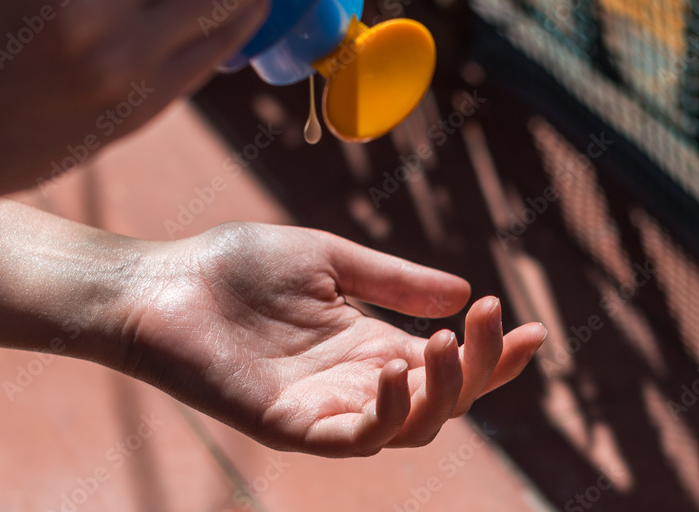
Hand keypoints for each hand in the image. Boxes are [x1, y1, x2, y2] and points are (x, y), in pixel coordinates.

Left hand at [114, 223, 547, 456]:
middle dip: (477, 369)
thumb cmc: (238, 267)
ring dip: (438, 391)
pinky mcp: (290, 426)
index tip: (530, 328)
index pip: (447, 362)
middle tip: (488, 325)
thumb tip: (463, 292)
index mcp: (369, 343)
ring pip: (409, 426)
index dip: (491, 354)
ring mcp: (325, 408)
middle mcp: (356, 382)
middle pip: (442, 399)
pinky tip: (395, 370)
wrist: (167, 283)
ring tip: (440, 341)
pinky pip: (352, 437)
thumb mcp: (330, 260)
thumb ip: (392, 281)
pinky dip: (385, 412)